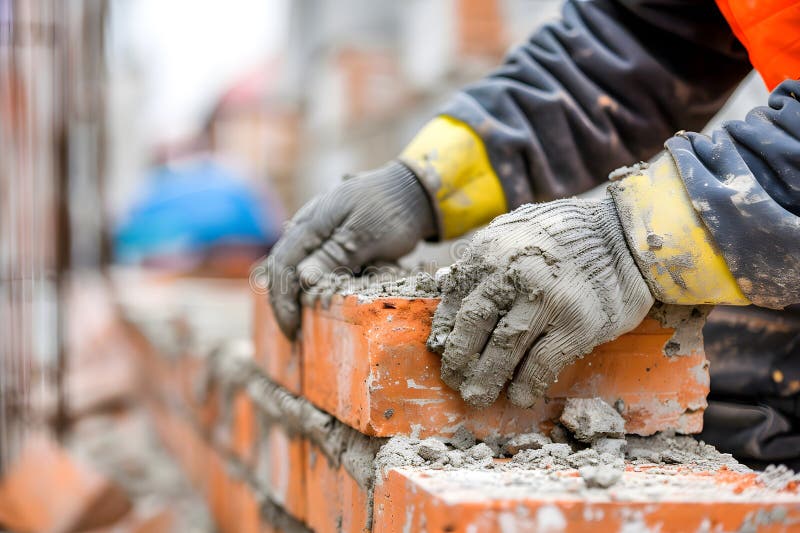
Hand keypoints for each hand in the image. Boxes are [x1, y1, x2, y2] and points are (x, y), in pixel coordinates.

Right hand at [265, 162, 434, 338]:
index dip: (282, 300)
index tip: (292, 329)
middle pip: (283, 269)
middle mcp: (308, 226)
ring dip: (297, 297)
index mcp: (312, 222)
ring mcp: (319, 233)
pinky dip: (315, 287)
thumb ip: (335, 254)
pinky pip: (315, 266)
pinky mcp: (332, 240)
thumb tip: (302, 279)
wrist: (414, 191)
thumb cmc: (392, 209)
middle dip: (284, 303)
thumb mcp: (366, 235)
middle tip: (294, 335)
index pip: (282, 264)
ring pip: (296, 268)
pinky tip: (319, 305)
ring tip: (302, 325)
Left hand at [427, 197, 653, 407]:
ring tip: (478, 397)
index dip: (446, 330)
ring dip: (486, 379)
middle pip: (474, 326)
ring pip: (504, 349)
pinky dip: (527, 384)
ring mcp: (548, 300)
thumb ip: (483, 258)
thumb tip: (444, 282)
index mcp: (492, 250)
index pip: (456, 298)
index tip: (442, 351)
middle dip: (460, 360)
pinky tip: (519, 395)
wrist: (625, 236)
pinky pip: (542, 363)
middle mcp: (515, 273)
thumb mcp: (515, 230)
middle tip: (454, 381)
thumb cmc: (565, 235)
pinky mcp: (578, 324)